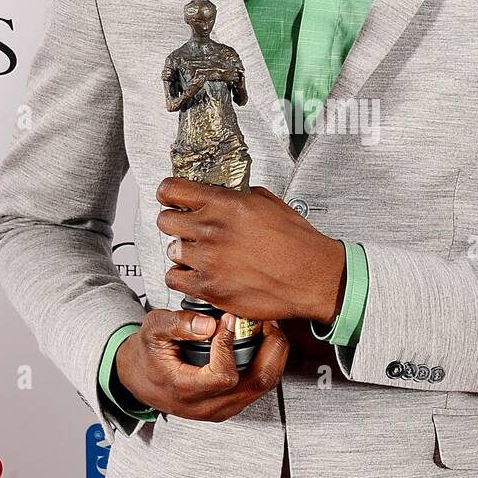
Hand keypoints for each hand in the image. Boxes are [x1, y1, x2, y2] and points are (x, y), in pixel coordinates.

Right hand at [115, 308, 288, 421]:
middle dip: (269, 348)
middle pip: (256, 382)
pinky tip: (262, 341)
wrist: (142, 378)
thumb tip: (209, 324)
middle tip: (265, 321)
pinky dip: (267, 362)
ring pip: (263, 385)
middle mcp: (208, 405)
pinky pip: (260, 386)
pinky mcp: (231, 405)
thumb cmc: (149, 355)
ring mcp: (222, 408)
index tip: (227, 321)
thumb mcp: (153, 330)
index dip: (230, 346)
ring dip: (273, 354)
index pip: (223, 375)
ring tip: (266, 328)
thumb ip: (178, 324)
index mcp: (186, 390)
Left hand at [156, 177, 345, 324]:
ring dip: (183, 251)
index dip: (169, 193)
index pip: (171, 189)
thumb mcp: (269, 203)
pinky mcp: (209, 288)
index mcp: (225, 204)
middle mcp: (212, 230)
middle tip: (187, 228)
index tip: (172, 198)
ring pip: (171, 250)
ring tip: (200, 254)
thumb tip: (222, 195)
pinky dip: (183, 276)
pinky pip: (174, 278)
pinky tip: (198, 274)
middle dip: (175, 222)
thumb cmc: (297, 243)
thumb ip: (239, 196)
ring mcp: (208, 260)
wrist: (312, 277)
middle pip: (165, 220)